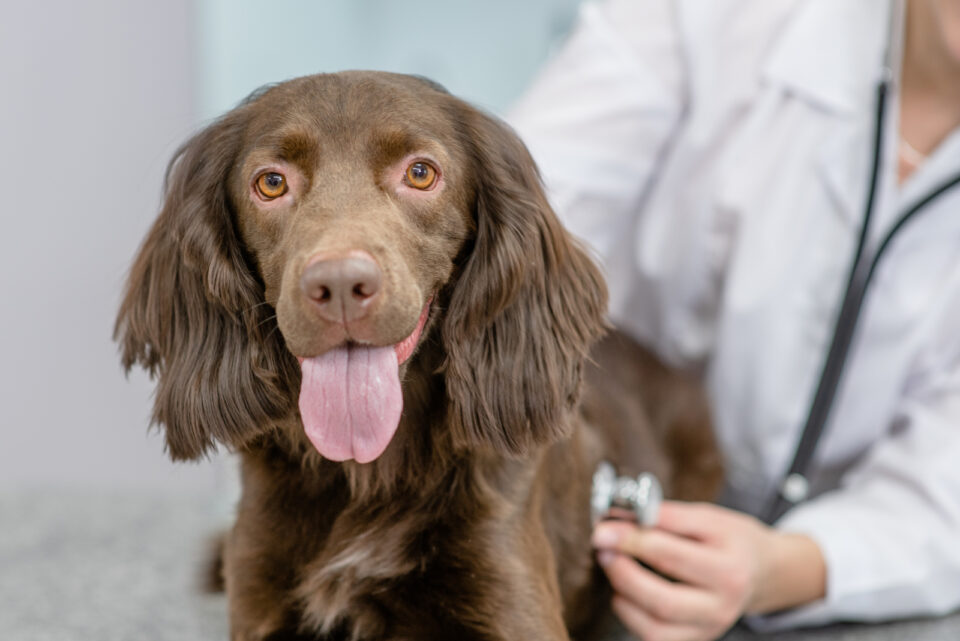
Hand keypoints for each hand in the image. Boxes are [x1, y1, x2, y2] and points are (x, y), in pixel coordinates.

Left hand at [591, 501, 824, 640]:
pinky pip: (654, 637)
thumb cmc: (730, 539)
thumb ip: (665, 515)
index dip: (630, 540)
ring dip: (623, 594)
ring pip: (655, 626)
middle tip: (603, 547)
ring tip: (612, 565)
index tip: (603, 528)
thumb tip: (618, 515)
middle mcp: (722, 606)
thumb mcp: (707, 517)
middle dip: (623, 572)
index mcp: (729, 568)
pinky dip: (630, 614)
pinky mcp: (696, 639)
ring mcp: (710, 628)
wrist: (762, 571)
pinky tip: (625, 592)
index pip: (670, 554)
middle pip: (663, 600)